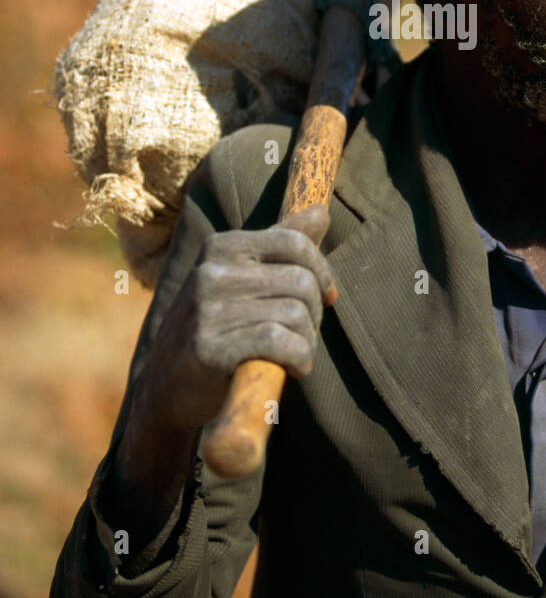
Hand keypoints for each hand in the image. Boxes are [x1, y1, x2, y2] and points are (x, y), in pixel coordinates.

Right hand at [134, 204, 336, 435]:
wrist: (165, 385)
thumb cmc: (215, 326)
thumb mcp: (240, 277)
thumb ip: (279, 244)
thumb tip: (321, 212)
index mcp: (221, 247)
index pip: (294, 242)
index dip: (322, 272)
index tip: (328, 296)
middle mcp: (211, 272)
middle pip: (301, 281)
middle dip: (315, 313)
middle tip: (305, 334)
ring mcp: (207, 310)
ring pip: (295, 314)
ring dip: (308, 341)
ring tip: (296, 354)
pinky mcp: (209, 349)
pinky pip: (280, 342)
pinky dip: (299, 359)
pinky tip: (294, 368)